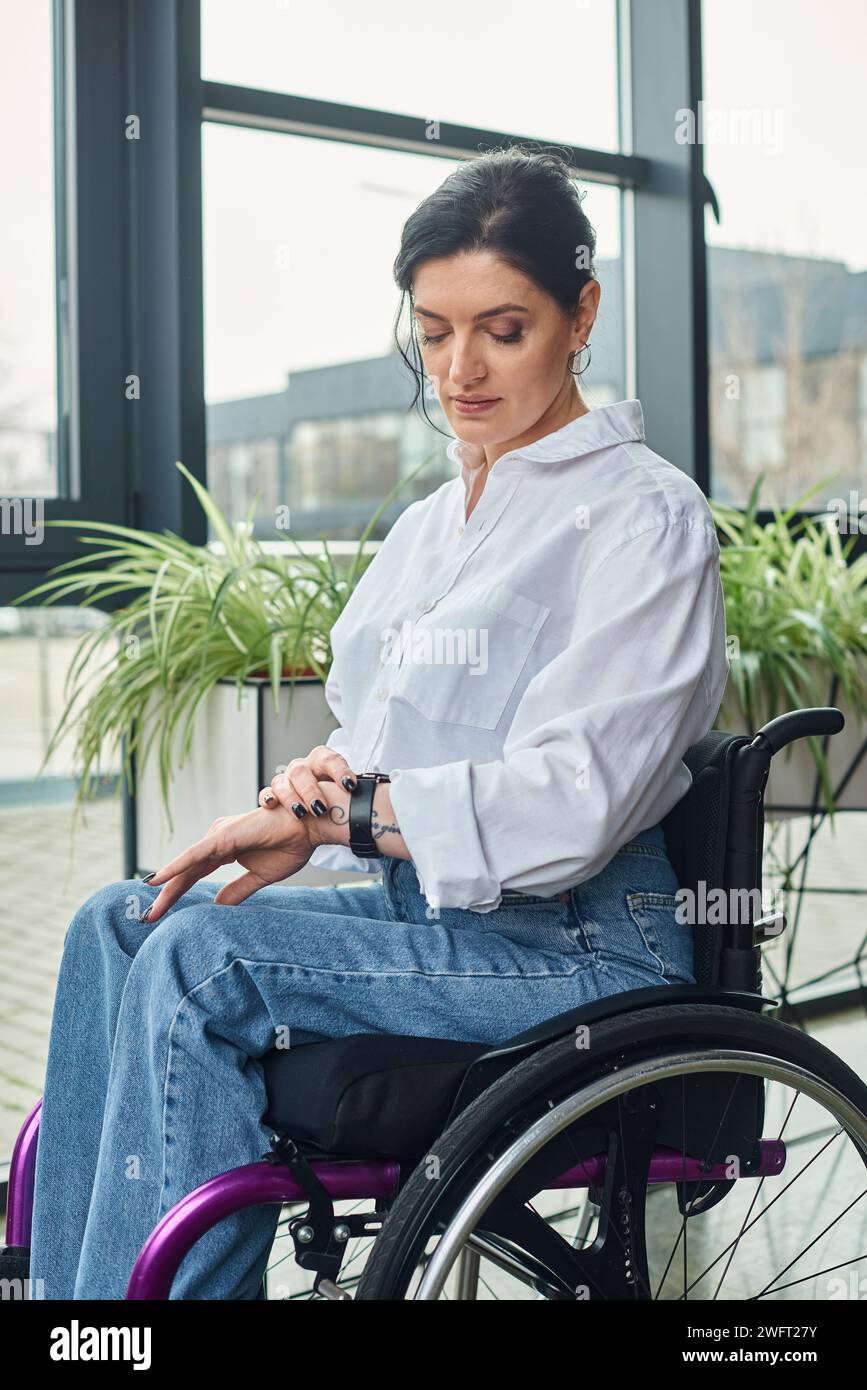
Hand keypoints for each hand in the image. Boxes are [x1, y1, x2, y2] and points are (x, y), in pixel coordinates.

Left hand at [142, 804, 314, 920]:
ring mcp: (219, 836)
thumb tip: (217, 906)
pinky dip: (174, 867)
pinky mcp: (223, 836)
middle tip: (148, 918)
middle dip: (167, 896)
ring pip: (186, 866)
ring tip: (152, 910)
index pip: (194, 874)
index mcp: (225, 848)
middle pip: (186, 872)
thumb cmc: (291, 845)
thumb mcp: (260, 876)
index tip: (161, 913)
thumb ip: (237, 890)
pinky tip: (157, 880)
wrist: (310, 828)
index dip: (177, 893)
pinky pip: (194, 855)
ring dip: (167, 888)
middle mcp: (217, 839)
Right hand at [258, 745, 357, 822]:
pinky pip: (266, 793)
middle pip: (302, 772)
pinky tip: (272, 805)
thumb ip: (355, 792)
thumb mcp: (347, 792)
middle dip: (311, 790)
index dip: (339, 770)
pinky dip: (267, 798)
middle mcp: (302, 768)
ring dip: (291, 798)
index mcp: (322, 762)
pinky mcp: (273, 795)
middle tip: (321, 808)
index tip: (350, 785)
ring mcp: (286, 780)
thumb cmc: (337, 800)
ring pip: (282, 781)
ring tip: (301, 813)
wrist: (322, 812)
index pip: (329, 759)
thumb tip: (373, 800)